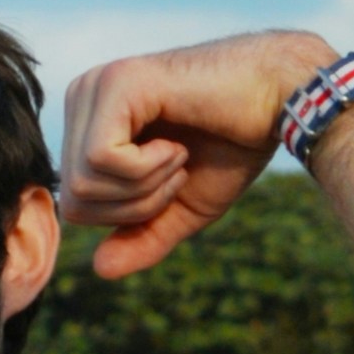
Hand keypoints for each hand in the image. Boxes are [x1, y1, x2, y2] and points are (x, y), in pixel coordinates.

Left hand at [55, 28, 335, 280]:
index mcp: (90, 122)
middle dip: (134, 205)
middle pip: (73, 198)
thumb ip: (141, 237)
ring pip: (82, 182)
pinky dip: (147, 169)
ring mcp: (95, 86)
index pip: (73, 204)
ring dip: (145, 186)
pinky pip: (100, 159)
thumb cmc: (235, 145)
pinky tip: (177, 144)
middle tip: (179, 169)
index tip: (173, 179)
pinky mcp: (116, 83)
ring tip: (180, 155)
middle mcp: (83, 96)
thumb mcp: (182, 207)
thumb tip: (99, 270)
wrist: (281, 97)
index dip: (127, 214)